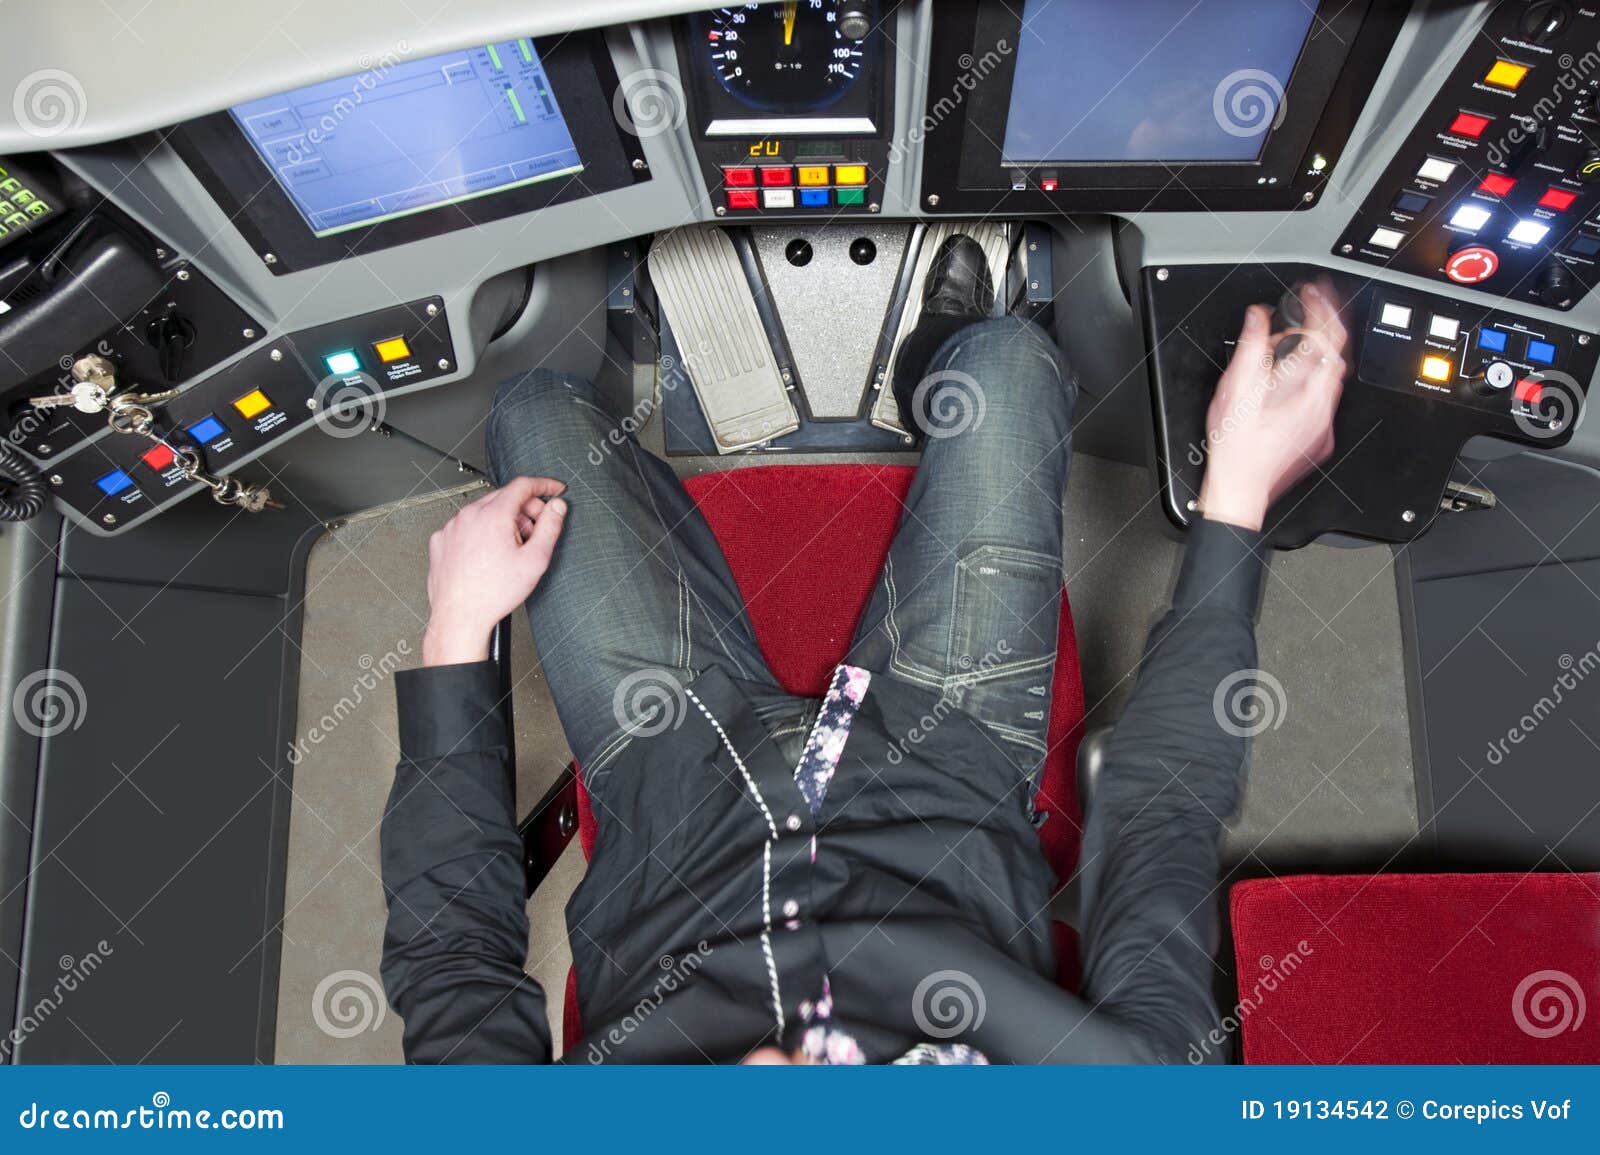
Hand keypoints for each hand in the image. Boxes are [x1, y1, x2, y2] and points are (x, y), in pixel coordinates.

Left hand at [421, 477, 566, 665]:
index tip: (554, 490)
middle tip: (534, 533)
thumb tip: (556, 507)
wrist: (459, 617)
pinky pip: (466, 527)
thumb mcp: (534, 560)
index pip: (523, 485)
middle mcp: (469, 516)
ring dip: (502, 522)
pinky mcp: (441, 540)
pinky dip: (480, 533)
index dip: (544, 485)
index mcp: (493, 515)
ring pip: (484, 512)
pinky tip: (487, 556)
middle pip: (504, 498)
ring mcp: (452, 527)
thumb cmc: (492, 594)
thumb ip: (550, 527)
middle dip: (525, 511)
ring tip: (509, 551)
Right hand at [1198, 281, 1346, 531]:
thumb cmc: (1235, 450)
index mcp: (1302, 393)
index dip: (1321, 309)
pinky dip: (1318, 375)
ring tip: (1308, 332)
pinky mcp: (1319, 435)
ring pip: (1334, 376)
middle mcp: (1320, 408)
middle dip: (1328, 323)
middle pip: (1337, 354)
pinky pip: (1327, 396)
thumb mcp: (1234, 393)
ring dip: (1324, 350)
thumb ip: (1250, 350)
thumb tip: (1258, 317)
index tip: (1312, 292)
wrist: (1240, 491)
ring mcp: (1322, 423)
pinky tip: (1302, 372)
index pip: (1325, 338)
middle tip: (1317, 302)